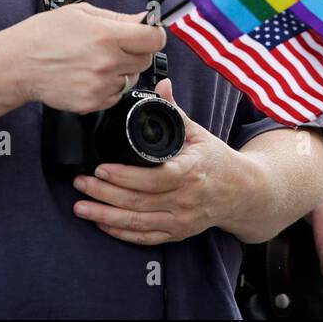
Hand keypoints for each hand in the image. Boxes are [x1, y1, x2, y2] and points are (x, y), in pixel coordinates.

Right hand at [4, 4, 163, 113]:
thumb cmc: (44, 35)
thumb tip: (143, 20)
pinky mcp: (92, 103)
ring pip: (131, 79)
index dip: (154, 35)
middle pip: (145, 60)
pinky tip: (89, 76)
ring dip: (122, 71)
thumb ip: (117, 18)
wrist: (17, 64)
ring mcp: (100, 85)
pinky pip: (115, 95)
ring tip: (96, 61)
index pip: (154, 39)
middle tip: (115, 46)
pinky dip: (108, 87)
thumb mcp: (81, 13)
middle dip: (136, 52)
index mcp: (108, 36)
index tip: (148, 34)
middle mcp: (107, 62)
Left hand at [71, 79, 242, 243]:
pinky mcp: (177, 233)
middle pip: (138, 202)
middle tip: (80, 183)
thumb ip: (176, 112)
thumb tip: (162, 84)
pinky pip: (144, 237)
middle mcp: (185, 200)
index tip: (101, 167)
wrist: (242, 193)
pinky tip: (101, 224)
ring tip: (81, 206)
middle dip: (104, 193)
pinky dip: (121, 233)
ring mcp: (181, 220)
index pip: (154, 178)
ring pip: (137, 223)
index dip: (125, 176)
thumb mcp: (200, 134)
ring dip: (105, 216)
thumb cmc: (218, 161)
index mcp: (191, 172)